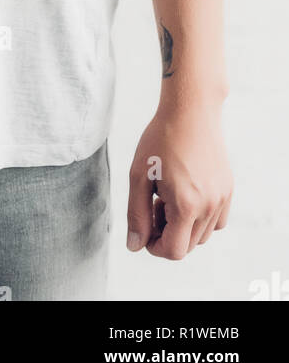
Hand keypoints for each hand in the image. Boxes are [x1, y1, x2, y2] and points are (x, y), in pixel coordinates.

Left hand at [127, 103, 232, 258]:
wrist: (191, 110)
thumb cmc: (161, 139)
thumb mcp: (139, 175)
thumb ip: (136, 214)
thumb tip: (135, 246)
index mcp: (187, 205)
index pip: (174, 251)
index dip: (154, 246)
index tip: (145, 225)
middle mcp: (209, 206)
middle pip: (188, 245)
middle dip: (166, 233)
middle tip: (153, 204)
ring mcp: (222, 199)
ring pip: (203, 235)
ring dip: (183, 226)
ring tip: (168, 196)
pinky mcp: (228, 189)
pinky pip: (217, 221)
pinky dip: (201, 218)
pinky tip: (186, 194)